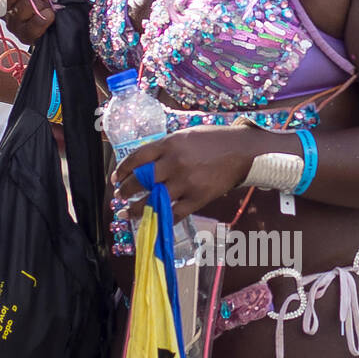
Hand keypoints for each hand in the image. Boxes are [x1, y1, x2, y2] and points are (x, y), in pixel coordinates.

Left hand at [112, 125, 266, 220]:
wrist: (243, 151)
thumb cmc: (213, 140)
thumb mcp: (185, 136)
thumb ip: (165, 148)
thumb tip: (144, 163)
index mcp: (169, 144)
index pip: (137, 158)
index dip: (122, 170)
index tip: (115, 177)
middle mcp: (174, 163)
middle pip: (141, 180)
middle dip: (126, 190)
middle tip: (119, 195)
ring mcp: (186, 182)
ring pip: (153, 200)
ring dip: (136, 208)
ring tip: (126, 212)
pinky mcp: (198, 198)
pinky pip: (174, 213)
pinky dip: (161, 219)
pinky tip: (152, 221)